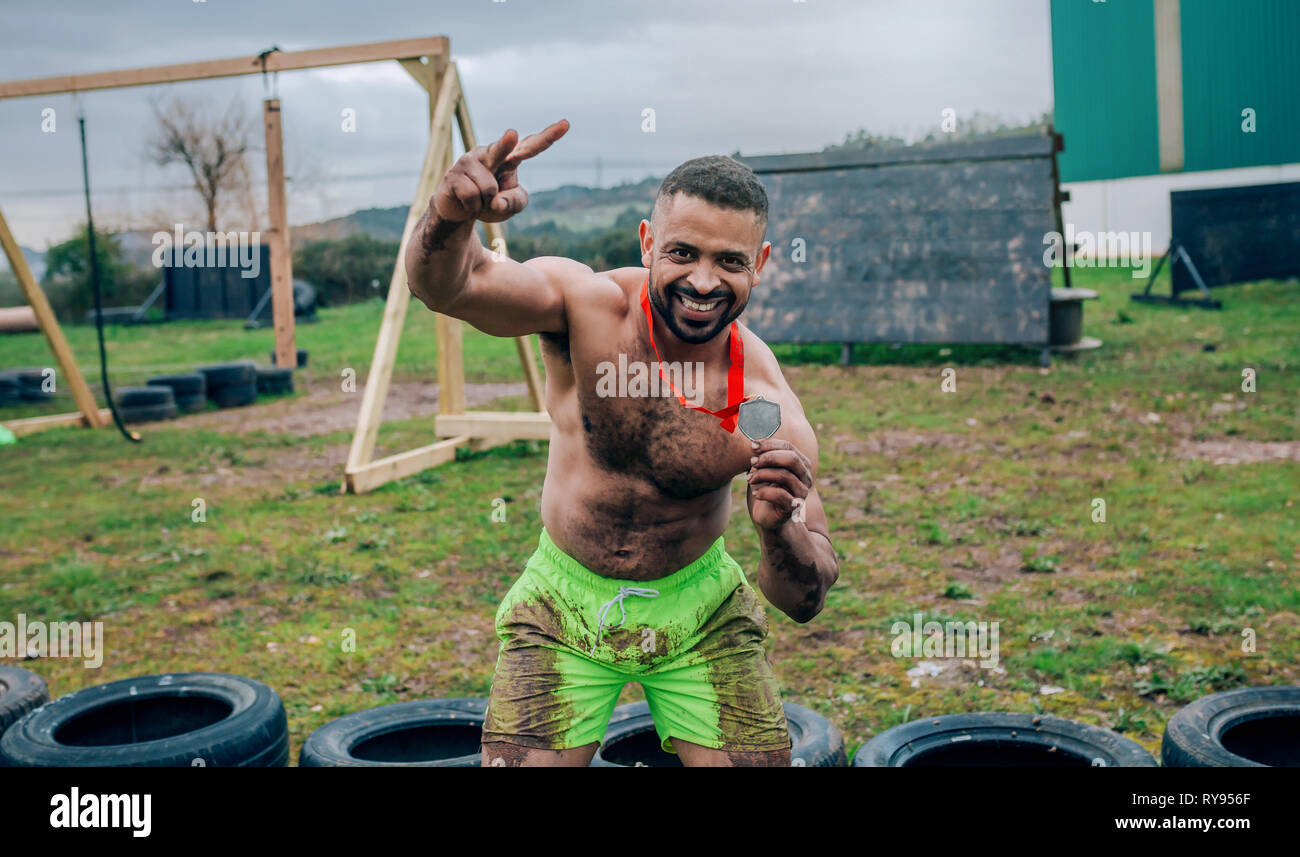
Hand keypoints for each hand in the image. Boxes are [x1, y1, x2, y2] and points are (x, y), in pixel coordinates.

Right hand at [432, 119, 568, 223]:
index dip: (549, 136)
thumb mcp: (512, 205)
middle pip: (501, 149)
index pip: (532, 146)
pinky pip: (472, 198)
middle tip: (512, 134)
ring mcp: (469, 162)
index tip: (566, 124)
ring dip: (486, 203)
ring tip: (479, 199)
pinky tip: (467, 202)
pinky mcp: (453, 175)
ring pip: (488, 189)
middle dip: (505, 143)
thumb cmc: (490, 201)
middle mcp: (489, 154)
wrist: (460, 210)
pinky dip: (473, 207)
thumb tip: (496, 200)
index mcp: (510, 158)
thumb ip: (514, 202)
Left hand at [746, 438, 812, 531]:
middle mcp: (806, 477)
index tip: (752, 446)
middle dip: (768, 458)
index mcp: (801, 464)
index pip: (788, 447)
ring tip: (750, 479)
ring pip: (784, 476)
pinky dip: (764, 492)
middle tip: (752, 462)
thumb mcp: (764, 469)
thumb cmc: (766, 489)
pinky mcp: (794, 507)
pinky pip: (780, 495)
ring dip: (762, 475)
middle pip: (791, 459)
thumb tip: (754, 443)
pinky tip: (756, 494)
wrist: (769, 516)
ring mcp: (802, 493)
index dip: (769, 444)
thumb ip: (763, 456)